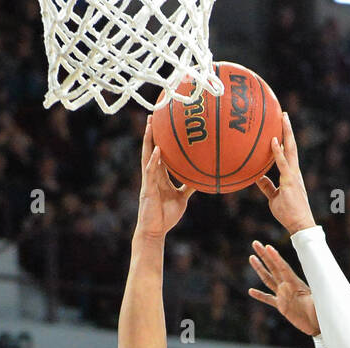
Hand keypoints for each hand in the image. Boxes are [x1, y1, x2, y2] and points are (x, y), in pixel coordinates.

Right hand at [135, 116, 193, 240]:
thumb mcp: (181, 198)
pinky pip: (150, 172)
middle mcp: (152, 175)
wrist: (155, 231)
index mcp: (159, 176)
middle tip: (152, 115)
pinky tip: (158, 150)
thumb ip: (188, 187)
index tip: (161, 124)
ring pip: (147, 156)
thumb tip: (202, 179)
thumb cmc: (166, 215)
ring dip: (148, 140)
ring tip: (150, 125)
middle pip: (150, 149)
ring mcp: (148, 181)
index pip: (158, 154)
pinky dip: (154, 160)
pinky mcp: (147, 189)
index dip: (159, 139)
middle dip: (150, 133)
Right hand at [248, 240, 319, 335]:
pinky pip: (268, 299)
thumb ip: (317, 299)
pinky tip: (251, 291)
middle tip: (255, 243)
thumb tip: (324, 293)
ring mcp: (284, 295)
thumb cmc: (321, 314)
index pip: (283, 268)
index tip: (268, 247)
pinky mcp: (282, 306)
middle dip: (264, 255)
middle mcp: (288, 287)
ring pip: (268, 279)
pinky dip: (260, 295)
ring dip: (260, 269)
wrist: (319, 325)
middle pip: (273, 268)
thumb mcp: (319, 305)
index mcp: (296, 285)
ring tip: (251, 258)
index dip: (275, 258)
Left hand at [255, 113, 315, 235]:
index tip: (281, 125)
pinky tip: (273, 140)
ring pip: (291, 149)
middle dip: (287, 129)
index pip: (288, 153)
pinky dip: (278, 151)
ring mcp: (293, 175)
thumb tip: (257, 177)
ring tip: (283, 117)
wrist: (299, 224)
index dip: (285, 138)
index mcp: (291, 174)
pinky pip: (283, 163)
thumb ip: (267, 186)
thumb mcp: (274, 197)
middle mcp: (294, 171)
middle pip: (292, 146)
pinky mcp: (290, 181)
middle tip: (283, 114)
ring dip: (287, 132)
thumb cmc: (287, 212)